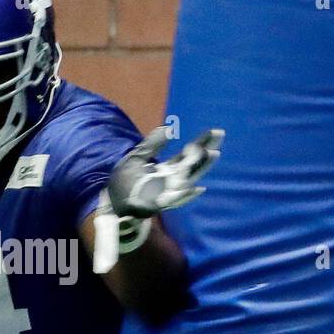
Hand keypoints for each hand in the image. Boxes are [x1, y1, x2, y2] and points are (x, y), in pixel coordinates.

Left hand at [106, 125, 224, 218]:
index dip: (201, 143)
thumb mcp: (137, 158)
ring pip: (188, 179)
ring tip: (212, 153)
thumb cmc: (125, 183)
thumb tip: (168, 128)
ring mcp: (167, 192)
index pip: (187, 155)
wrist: (113, 204)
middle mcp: (171, 180)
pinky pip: (176, 200)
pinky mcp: (159, 204)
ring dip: (200, 168)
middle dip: (205, 152)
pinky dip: (187, 195)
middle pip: (192, 165)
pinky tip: (199, 188)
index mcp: (166, 169)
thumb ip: (151, 145)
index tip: (214, 132)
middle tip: (220, 136)